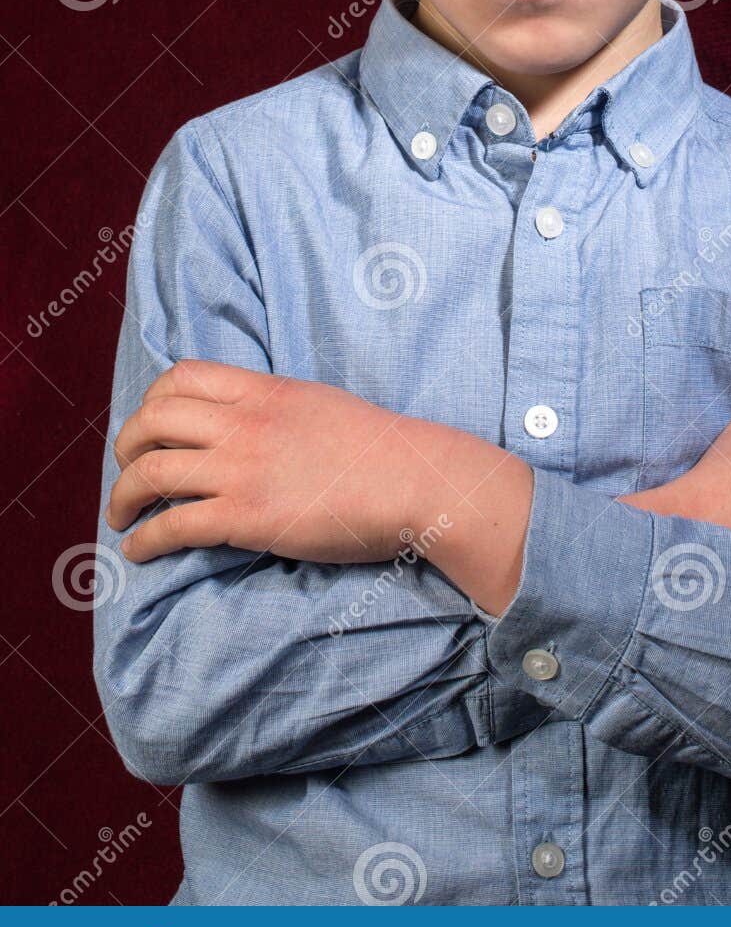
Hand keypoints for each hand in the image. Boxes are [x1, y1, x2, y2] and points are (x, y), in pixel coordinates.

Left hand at [105, 359, 421, 563]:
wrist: (411, 480)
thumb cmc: (377, 448)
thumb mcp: (317, 403)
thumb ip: (274, 407)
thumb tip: (247, 421)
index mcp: (262, 390)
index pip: (180, 377)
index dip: (152, 401)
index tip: (152, 426)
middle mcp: (242, 423)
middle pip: (152, 421)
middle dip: (126, 447)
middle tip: (128, 469)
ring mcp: (242, 469)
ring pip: (150, 473)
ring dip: (123, 497)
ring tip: (121, 515)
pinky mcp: (246, 517)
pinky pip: (174, 526)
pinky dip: (146, 540)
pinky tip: (141, 550)